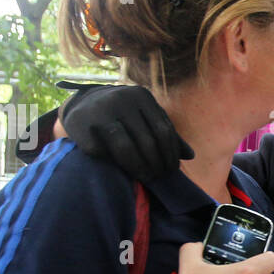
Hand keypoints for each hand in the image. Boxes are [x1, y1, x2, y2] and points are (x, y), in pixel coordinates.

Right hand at [59, 84, 192, 181]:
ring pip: (127, 149)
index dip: (170, 154)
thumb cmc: (123, 115)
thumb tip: (191, 156)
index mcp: (141, 96)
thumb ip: (166, 134)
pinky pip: (106, 154)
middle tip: (159, 177)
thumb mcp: (146, 118)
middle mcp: (121, 100)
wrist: (82, 107)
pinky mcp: (85, 128)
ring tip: (147, 177)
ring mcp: (101, 113)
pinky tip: (124, 170)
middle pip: (148, 141)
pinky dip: (117, 164)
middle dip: (157, 164)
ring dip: (140, 168)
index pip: (164, 131)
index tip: (172, 170)